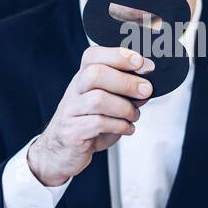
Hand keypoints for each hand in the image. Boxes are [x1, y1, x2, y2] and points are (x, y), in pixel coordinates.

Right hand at [27, 46, 153, 186]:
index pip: (93, 55)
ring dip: (125, 108)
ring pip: (98, 99)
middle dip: (126, 81)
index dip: (118, 55)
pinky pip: (98, 124)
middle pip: (95, 74)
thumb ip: (126, 94)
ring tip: (133, 115)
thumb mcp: (108, 104)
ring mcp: (71, 111)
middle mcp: (75, 91)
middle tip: (145, 90)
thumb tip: (146, 87)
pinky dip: (120, 125)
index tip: (141, 62)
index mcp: (83, 78)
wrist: (62, 152)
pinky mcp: (72, 132)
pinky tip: (126, 128)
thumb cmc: (87, 124)